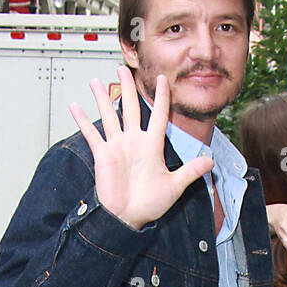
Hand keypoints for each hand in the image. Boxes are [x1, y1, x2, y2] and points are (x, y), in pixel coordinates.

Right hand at [69, 66, 213, 231]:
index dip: (162, 97)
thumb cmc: (149, 205)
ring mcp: (117, 146)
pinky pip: (92, 134)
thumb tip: (211, 161)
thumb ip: (190, 171)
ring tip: (95, 81)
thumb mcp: (174, 186)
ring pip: (110, 115)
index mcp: (152, 145)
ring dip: (102, 98)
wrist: (127, 218)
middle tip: (123, 68)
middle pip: (131, 107)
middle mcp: (134, 141)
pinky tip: (75, 106)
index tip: (163, 79)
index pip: (159, 115)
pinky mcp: (103, 155)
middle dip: (128, 87)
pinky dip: (83, 121)